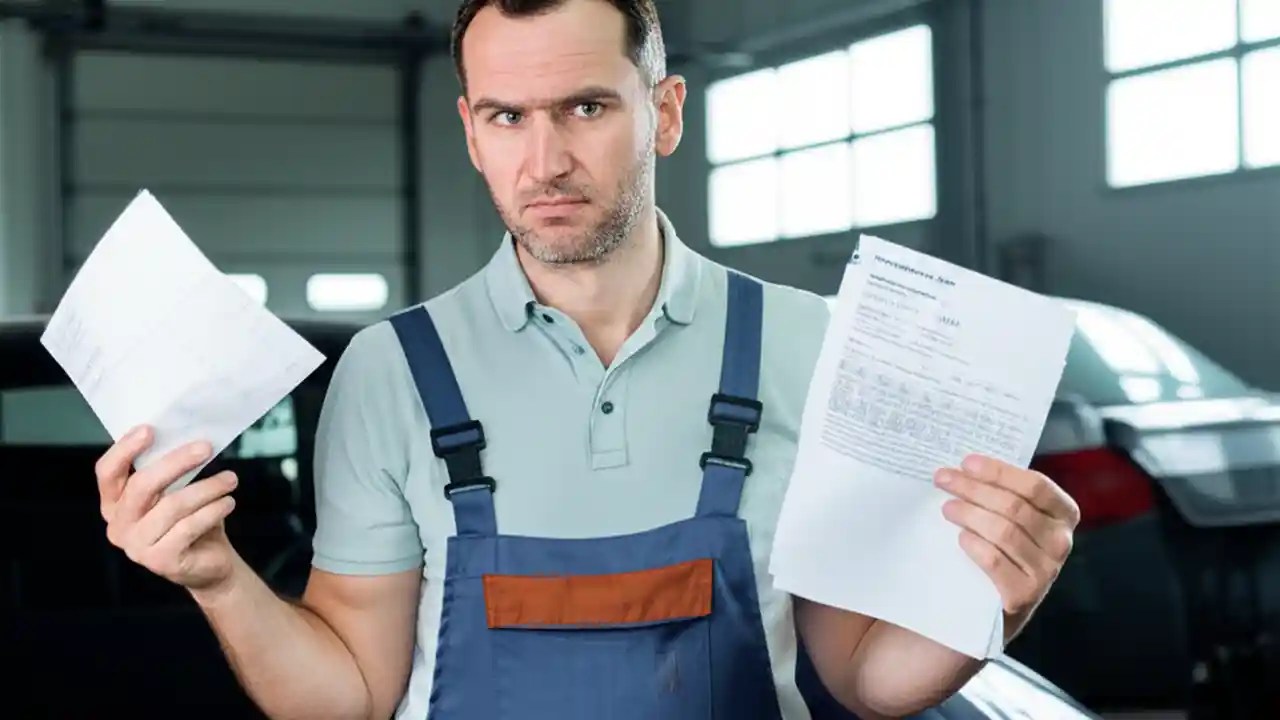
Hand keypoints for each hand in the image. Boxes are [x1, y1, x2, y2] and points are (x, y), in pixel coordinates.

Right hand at [96, 425, 240, 594]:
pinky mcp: (160, 561)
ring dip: (207, 487)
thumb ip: (170, 471)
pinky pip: (189, 526)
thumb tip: (188, 435)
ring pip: (172, 505)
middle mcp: (119, 526)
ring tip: (230, 479)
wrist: (210, 564)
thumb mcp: (176, 492)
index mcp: (115, 504)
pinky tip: (228, 502)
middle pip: (142, 485)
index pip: (107, 472)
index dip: (124, 449)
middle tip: (206, 447)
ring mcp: (137, 547)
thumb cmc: (191, 520)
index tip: (150, 429)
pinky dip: (213, 510)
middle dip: (176, 462)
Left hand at [934, 454, 1079, 637]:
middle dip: (974, 489)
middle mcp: (1061, 542)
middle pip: (1014, 507)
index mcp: (1064, 514)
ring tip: (947, 507)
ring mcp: (1046, 571)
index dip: (999, 472)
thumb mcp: (1015, 518)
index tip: (966, 462)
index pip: (1035, 485)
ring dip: (969, 514)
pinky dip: (975, 545)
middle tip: (943, 479)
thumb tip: (967, 467)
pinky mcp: (1025, 594)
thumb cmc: (1005, 549)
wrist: (999, 605)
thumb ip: (1004, 493)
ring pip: (1003, 532)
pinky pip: (995, 560)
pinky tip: (961, 537)